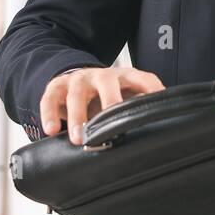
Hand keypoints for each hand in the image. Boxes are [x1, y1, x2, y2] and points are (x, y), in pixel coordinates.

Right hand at [39, 66, 164, 145]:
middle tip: (111, 127)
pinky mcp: (57, 87)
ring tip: (78, 138)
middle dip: (109, 102)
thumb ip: (141, 108)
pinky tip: (50, 130)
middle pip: (106, 82)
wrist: (75, 79)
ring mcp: (78, 80)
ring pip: (76, 94)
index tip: (159, 101)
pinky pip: (50, 99)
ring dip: (77, 116)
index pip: (142, 78)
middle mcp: (101, 75)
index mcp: (124, 77)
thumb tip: (165, 127)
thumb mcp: (125, 98)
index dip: (151, 88)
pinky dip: (49, 114)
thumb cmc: (107, 95)